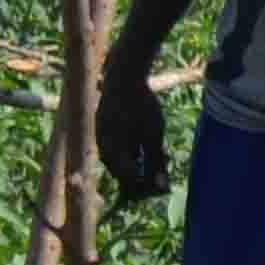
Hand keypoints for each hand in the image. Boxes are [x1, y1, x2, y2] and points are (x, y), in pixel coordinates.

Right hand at [96, 59, 169, 209]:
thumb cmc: (141, 106)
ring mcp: (100, 137)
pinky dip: (132, 151)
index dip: (146, 187)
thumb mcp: (153, 136)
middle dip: (144, 176)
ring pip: (120, 160)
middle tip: (163, 169)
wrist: (123, 77)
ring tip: (159, 154)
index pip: (128, 181)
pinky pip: (116, 148)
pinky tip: (147, 144)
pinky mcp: (103, 129)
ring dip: (139, 163)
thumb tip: (159, 187)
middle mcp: (102, 148)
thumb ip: (155, 163)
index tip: (163, 185)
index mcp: (113, 152)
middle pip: (122, 172)